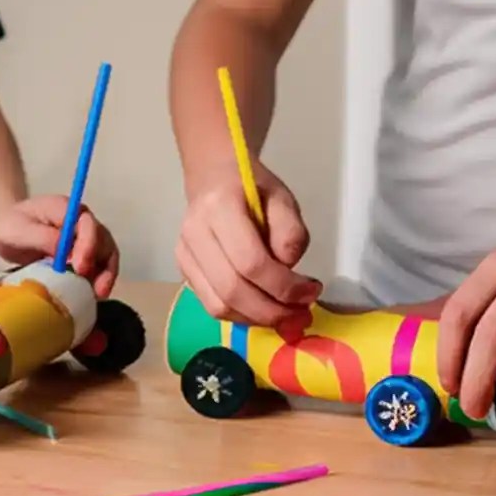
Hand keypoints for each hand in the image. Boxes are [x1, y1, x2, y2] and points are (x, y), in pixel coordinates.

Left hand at [0, 195, 119, 297]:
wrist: (9, 231)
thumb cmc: (11, 226)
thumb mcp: (17, 230)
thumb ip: (42, 238)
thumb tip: (66, 253)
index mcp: (66, 209)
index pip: (86, 224)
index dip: (88, 245)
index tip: (80, 267)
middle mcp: (82, 222)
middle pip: (103, 240)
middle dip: (102, 264)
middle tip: (96, 288)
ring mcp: (86, 238)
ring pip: (106, 255)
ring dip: (106, 276)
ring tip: (99, 295)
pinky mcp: (85, 256)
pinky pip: (99, 268)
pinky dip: (98, 282)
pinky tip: (93, 296)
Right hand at [176, 165, 321, 324]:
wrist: (213, 177)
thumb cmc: (252, 187)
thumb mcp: (282, 198)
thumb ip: (290, 232)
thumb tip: (288, 270)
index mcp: (220, 208)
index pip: (250, 261)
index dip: (283, 286)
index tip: (311, 291)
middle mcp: (195, 233)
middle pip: (232, 290)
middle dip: (272, 310)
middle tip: (301, 314)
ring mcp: (184, 254)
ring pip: (218, 305)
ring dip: (256, 318)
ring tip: (285, 315)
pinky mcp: (183, 270)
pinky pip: (212, 305)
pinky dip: (241, 315)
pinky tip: (263, 309)